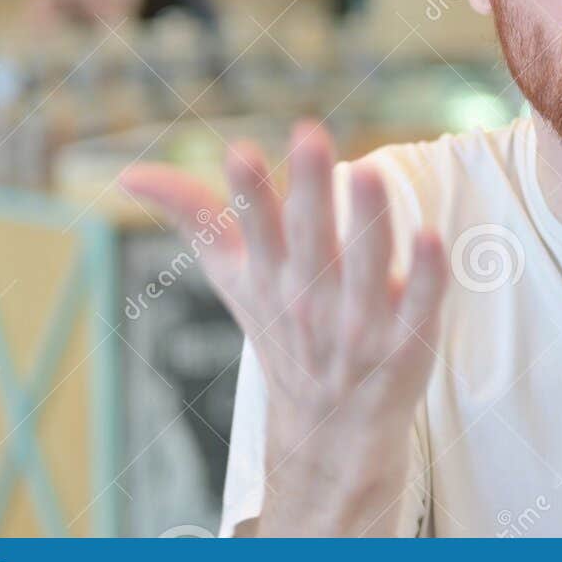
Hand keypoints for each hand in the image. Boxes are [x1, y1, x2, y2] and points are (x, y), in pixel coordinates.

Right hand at [118, 120, 447, 533]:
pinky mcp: (407, 340)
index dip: (249, 192)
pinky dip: (426, 278)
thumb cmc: (283, 329)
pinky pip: (418, 306)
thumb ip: (193, 218)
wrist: (332, 427)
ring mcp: (359, 322)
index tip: (240, 150)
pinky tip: (433, 238)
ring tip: (371, 171)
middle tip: (309, 134)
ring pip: (365, 265)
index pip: (255, 228)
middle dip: (308, 188)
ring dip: (368, 220)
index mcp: (270, 274)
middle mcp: (310, 297)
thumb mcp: (234, 277)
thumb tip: (127, 174)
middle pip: (309, 236)